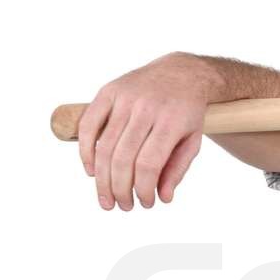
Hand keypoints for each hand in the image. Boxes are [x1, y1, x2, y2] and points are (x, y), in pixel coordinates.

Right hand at [78, 52, 219, 209]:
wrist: (181, 73)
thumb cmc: (187, 113)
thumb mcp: (192, 140)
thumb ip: (177, 169)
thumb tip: (163, 198)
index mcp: (171, 122)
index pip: (149, 164)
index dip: (143, 189)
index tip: (145, 204)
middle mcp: (146, 108)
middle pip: (123, 158)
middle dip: (119, 189)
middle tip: (121, 206)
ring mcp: (125, 98)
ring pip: (104, 145)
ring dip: (101, 178)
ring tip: (106, 198)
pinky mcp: (108, 91)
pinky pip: (89, 124)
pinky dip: (86, 150)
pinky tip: (91, 170)